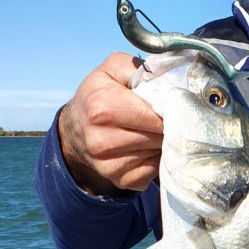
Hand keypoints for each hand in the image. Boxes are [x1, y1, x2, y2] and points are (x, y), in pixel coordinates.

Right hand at [58, 52, 163, 193]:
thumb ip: (139, 68)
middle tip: (167, 117)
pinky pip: (154, 170)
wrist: (75, 129)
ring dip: (163, 142)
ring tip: (154, 130)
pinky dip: (157, 158)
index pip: (153, 117)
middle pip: (157, 136)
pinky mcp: (121, 180)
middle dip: (168, 126)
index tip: (172, 105)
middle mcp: (101, 141)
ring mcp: (109, 165)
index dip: (169, 110)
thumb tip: (168, 79)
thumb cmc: (99, 94)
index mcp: (101, 109)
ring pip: (158, 153)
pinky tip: (149, 146)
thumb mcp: (112, 69)